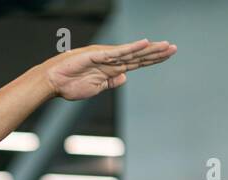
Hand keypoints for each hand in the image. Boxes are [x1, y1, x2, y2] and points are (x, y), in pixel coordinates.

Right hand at [42, 39, 176, 100]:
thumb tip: (125, 78)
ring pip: (132, 53)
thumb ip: (110, 82)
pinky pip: (119, 51)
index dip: (153, 59)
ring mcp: (105, 56)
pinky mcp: (98, 55)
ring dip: (150, 49)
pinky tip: (145, 43)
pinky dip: (132, 48)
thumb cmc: (70, 86)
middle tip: (174, 48)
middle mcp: (111, 60)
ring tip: (166, 46)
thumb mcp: (95, 88)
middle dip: (157, 53)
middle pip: (139, 56)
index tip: (168, 55)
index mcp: (112, 69)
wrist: (53, 82)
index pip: (137, 63)